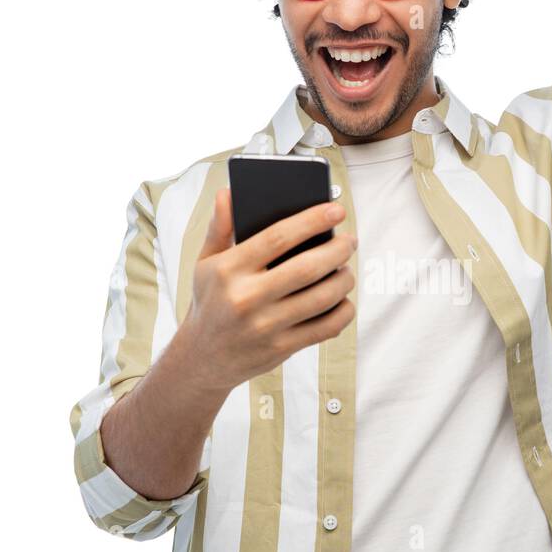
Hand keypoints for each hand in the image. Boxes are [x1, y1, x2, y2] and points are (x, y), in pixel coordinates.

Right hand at [183, 188, 356, 391]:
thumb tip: (228, 192)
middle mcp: (246, 298)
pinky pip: (326, 328)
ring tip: (346, 269)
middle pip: (308, 267)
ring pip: (322, 298)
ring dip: (344, 279)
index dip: (313, 220)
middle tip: (349, 241)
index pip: (278, 237)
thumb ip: (219, 228)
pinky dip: (343, 311)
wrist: (201, 359)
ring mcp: (265, 327)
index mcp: (228, 270)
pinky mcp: (281, 349)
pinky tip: (342, 300)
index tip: (337, 211)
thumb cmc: (209, 302)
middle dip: (338, 250)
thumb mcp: (205, 263)